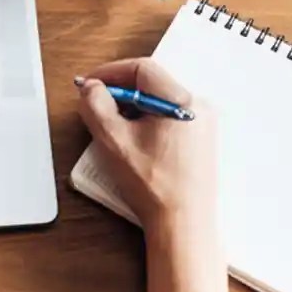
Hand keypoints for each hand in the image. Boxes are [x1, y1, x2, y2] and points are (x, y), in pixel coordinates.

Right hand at [77, 59, 218, 232]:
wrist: (183, 223)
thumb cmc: (154, 186)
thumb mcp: (113, 140)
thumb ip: (95, 105)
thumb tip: (91, 88)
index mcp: (182, 101)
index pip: (142, 68)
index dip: (109, 72)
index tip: (89, 85)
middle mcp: (199, 108)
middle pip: (151, 84)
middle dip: (119, 91)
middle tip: (96, 106)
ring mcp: (203, 125)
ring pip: (159, 101)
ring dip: (131, 107)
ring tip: (111, 127)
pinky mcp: (200, 141)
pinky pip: (169, 118)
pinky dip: (146, 121)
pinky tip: (131, 141)